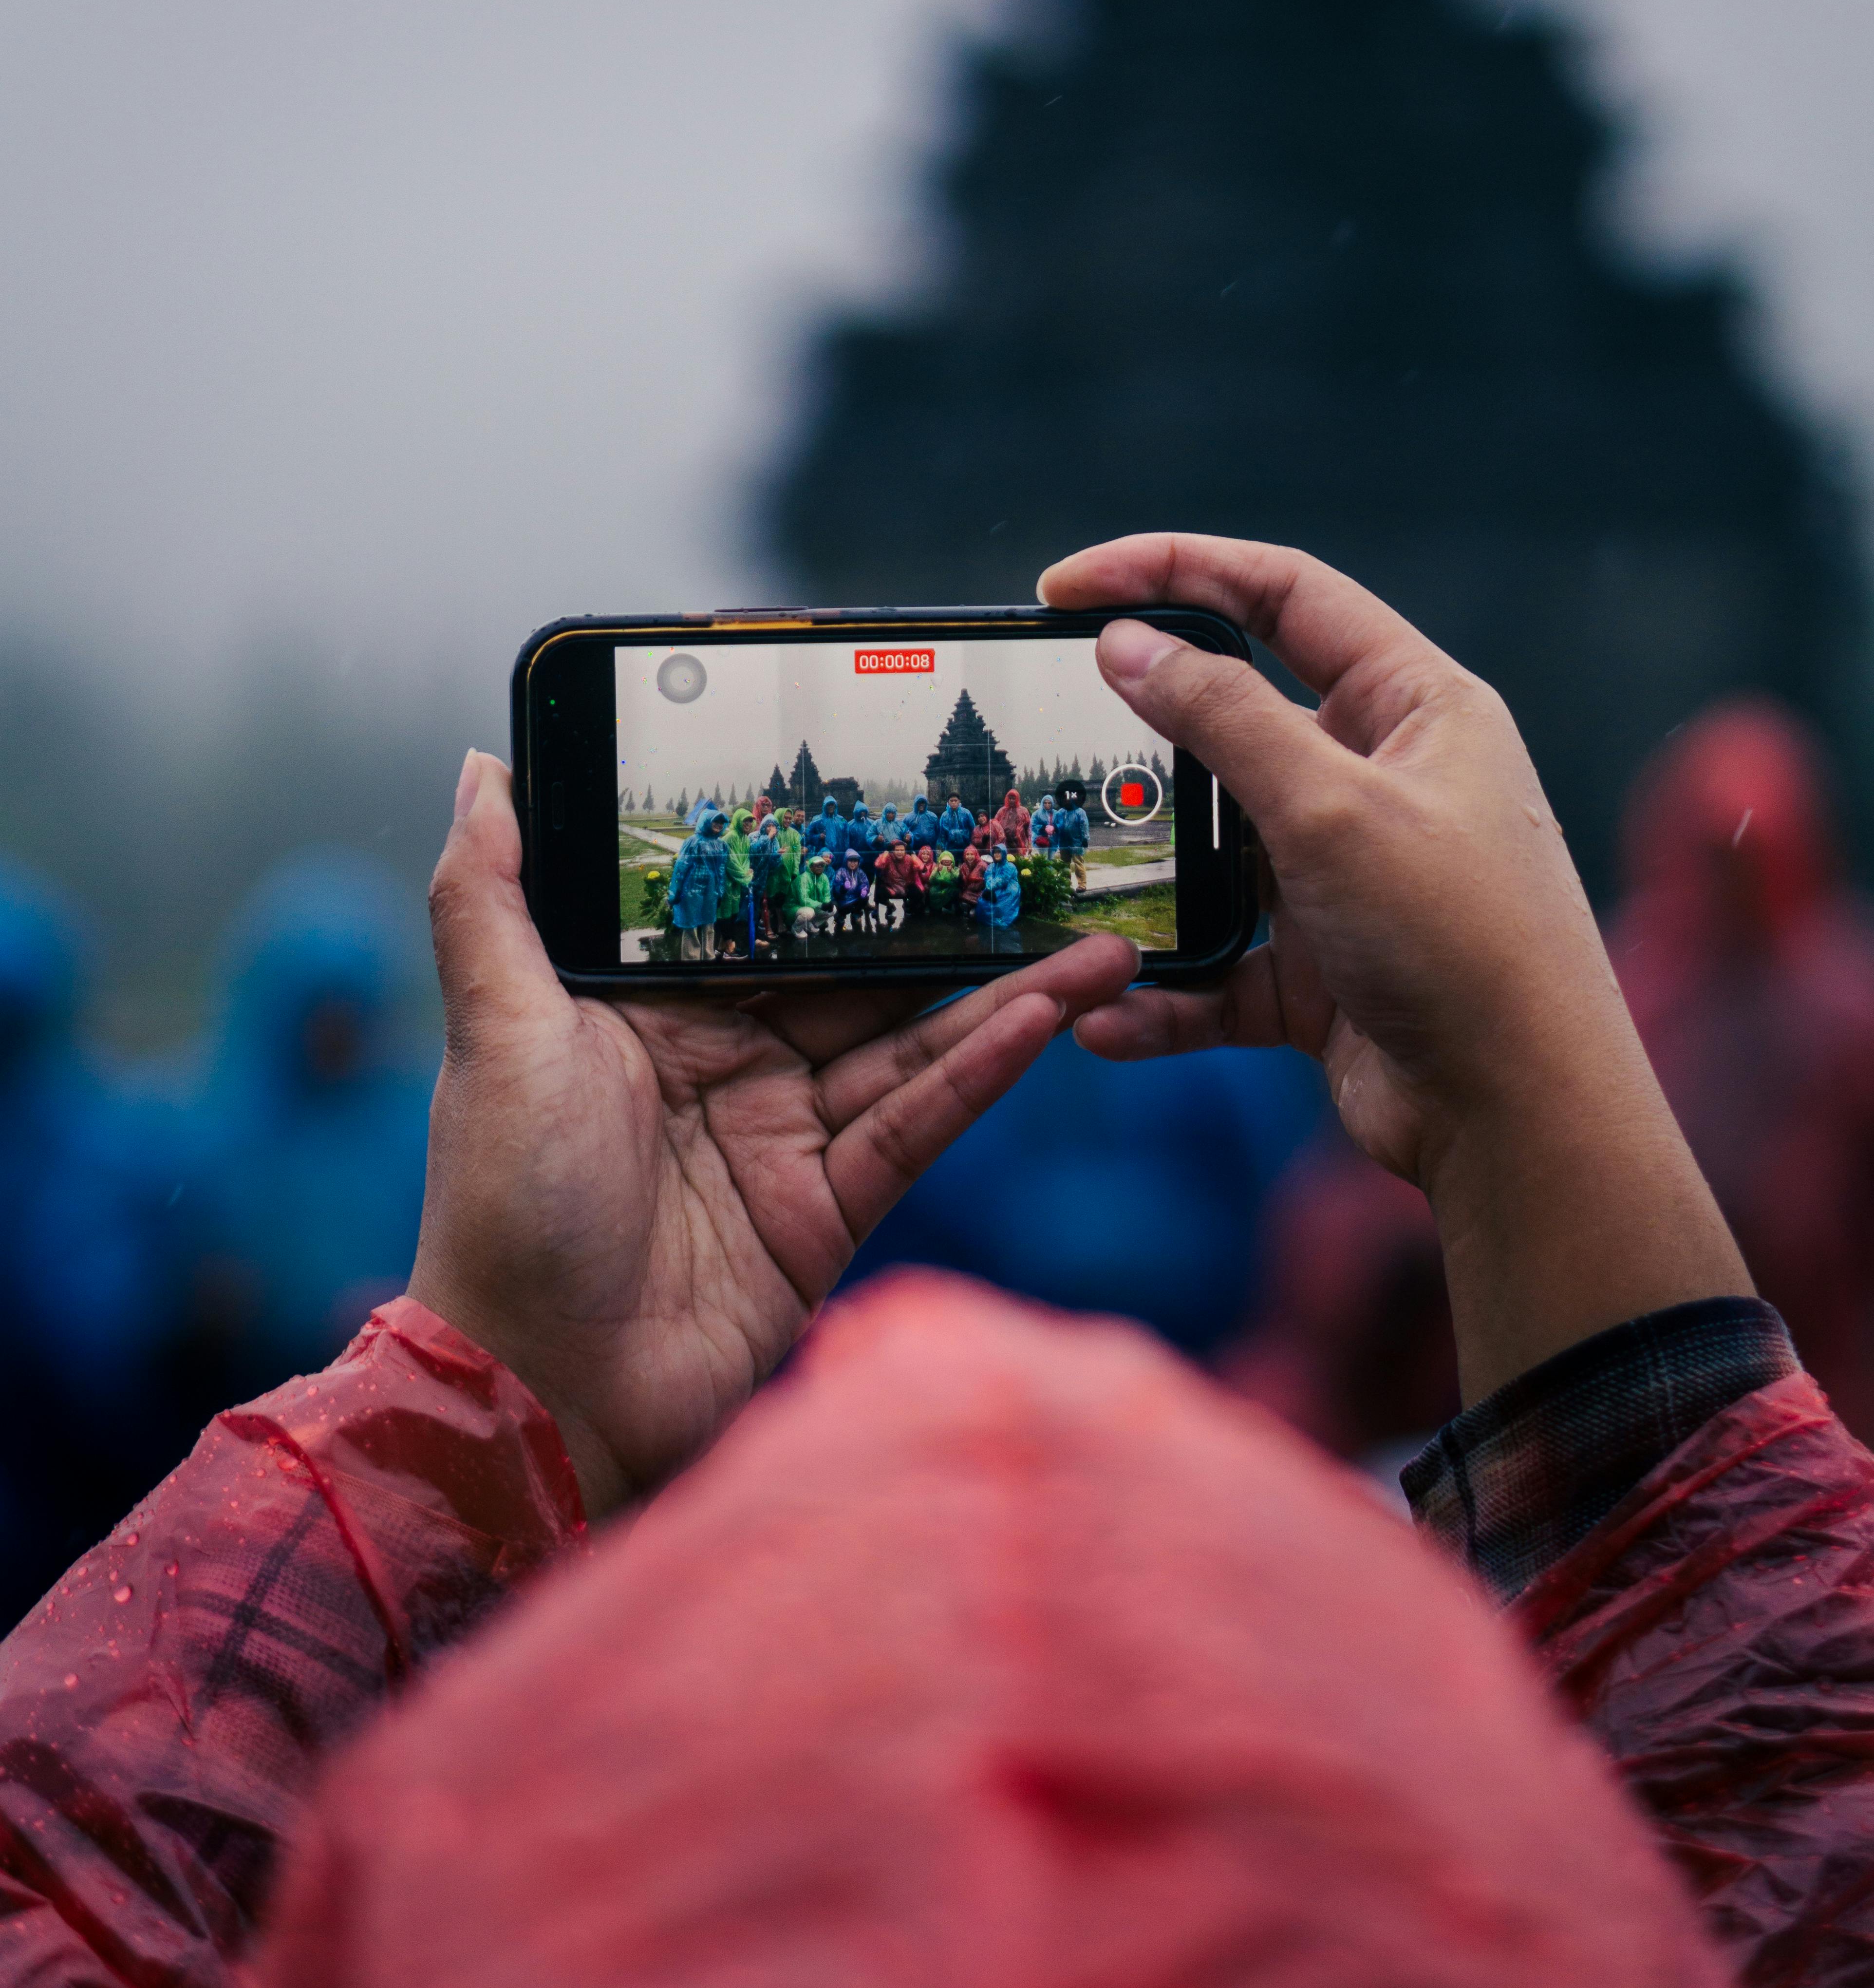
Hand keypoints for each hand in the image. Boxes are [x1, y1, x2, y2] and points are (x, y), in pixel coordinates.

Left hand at [409, 754, 1137, 1516]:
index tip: (915, 795)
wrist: (539, 1397)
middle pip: (859, 974)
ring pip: (911, 1045)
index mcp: (649, 1008)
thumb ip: (491, 896)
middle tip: (1040, 863)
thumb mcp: (495, 1029)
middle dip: (950, 924)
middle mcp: (725, 1061)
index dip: (838, 858)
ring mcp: (783, 1135)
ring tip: (1097, 947)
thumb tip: (487, 765)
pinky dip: (977, 1075)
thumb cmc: (501, 1208)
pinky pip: (914, 1125)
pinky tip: (1038, 1022)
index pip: (761, 914)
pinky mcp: (826, 1209)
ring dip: (1004, 997)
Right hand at [1038, 532, 1749, 1401]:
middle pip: (1237, 720)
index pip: (1282, 597)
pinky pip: (1219, 966)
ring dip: (1144, 879)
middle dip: (1143, 732)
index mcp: (1416, 708)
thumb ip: (1222, 716)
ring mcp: (1350, 880)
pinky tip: (1109, 1020)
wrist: (1522, 1120)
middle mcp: (1384, 782)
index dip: (1174, 571)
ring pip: (1216, 852)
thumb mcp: (1331, 806)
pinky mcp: (1322, 973)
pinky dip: (1164, 994)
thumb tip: (1126, 642)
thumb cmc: (1461, 941)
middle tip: (1051, 732)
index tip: (1066, 584)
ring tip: (1071, 887)